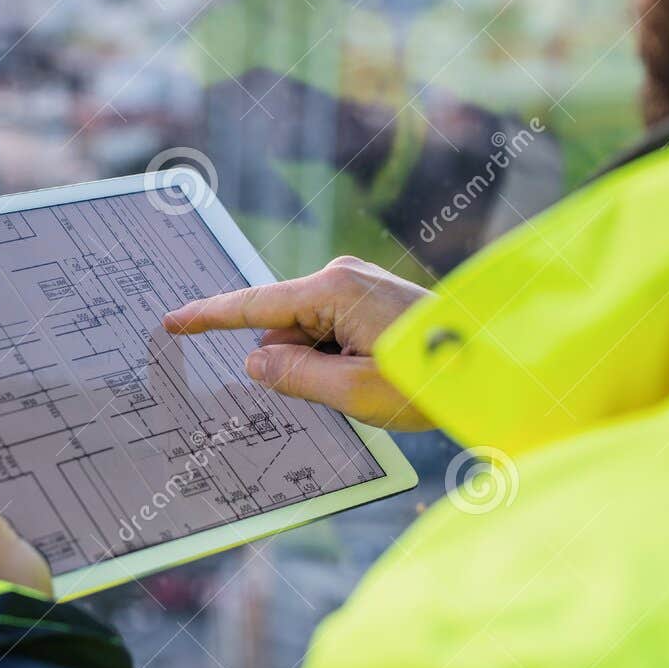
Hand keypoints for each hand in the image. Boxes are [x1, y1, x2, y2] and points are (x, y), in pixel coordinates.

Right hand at [162, 256, 434, 431]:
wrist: (496, 364)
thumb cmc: (429, 379)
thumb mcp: (352, 391)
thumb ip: (293, 376)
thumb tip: (256, 359)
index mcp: (333, 290)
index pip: (252, 305)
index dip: (208, 317)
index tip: (172, 321)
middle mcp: (342, 276)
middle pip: (283, 328)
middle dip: (294, 364)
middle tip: (343, 391)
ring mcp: (359, 285)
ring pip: (308, 335)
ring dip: (323, 365)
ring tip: (372, 383)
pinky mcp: (372, 299)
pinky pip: (331, 332)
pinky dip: (338, 358)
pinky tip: (372, 374)